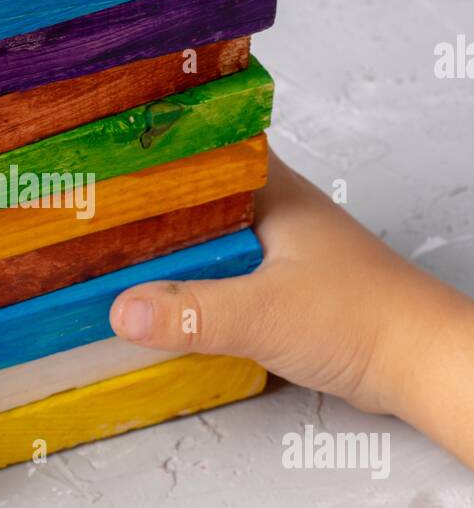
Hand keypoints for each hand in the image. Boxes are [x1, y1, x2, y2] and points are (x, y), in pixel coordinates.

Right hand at [110, 150, 473, 465]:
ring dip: (169, 250)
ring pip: (206, 239)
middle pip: (194, 195)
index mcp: (270, 191)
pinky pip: (221, 276)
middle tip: (88, 210)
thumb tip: (122, 311)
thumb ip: (192, 312)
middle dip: (147, 205)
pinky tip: (162, 304)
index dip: (153, 142)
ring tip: (110, 258)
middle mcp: (272, 212)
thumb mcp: (264, 313)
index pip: (203, 144)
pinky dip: (191, 285)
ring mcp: (276, 251)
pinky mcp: (280, 290)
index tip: (100, 148)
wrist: (419, 365)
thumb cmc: (364, 319)